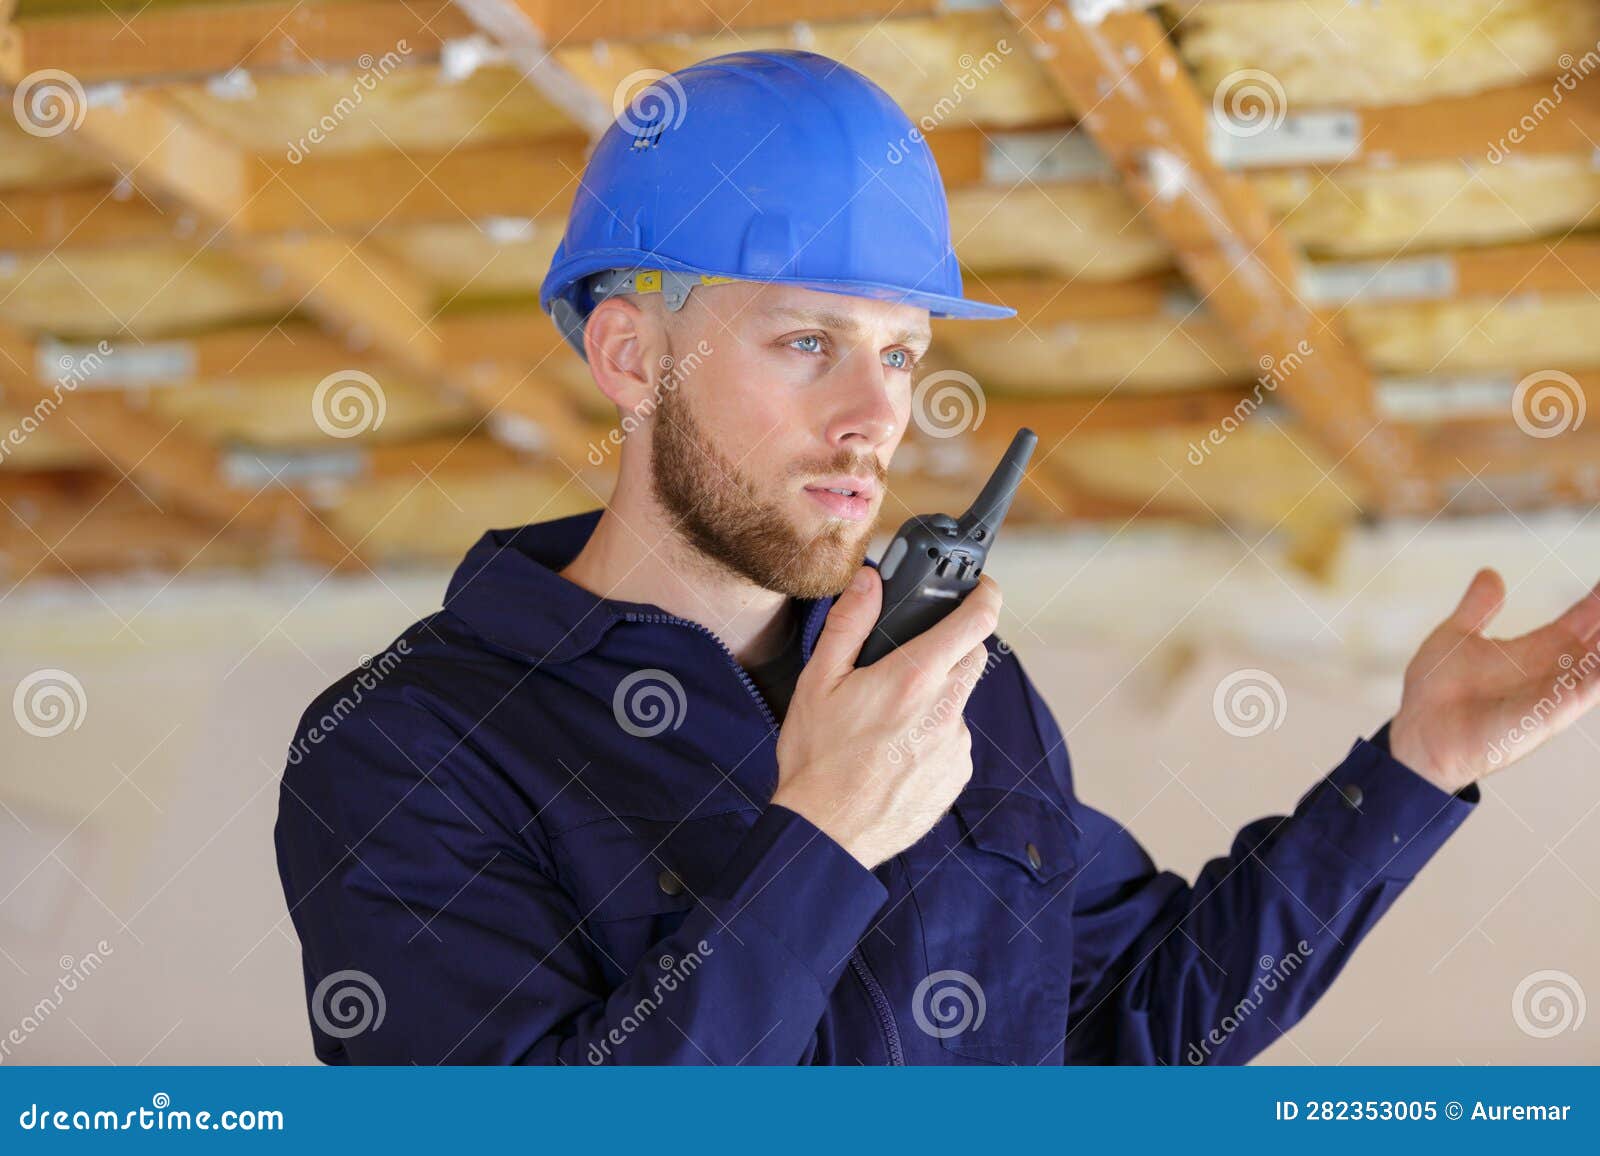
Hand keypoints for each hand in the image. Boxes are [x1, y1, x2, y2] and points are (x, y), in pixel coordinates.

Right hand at [772, 565, 1000, 869]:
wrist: (827, 834)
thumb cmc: (817, 759)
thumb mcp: (818, 682)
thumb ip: (849, 624)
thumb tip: (870, 582)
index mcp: (914, 678)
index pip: (976, 622)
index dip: (987, 596)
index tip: (983, 588)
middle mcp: (945, 710)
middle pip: (972, 658)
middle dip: (951, 648)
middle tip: (909, 659)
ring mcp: (954, 746)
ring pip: (958, 701)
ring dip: (935, 698)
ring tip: (886, 721)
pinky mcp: (956, 775)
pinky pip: (952, 740)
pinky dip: (932, 736)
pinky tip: (894, 752)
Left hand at [1390, 568, 1599, 793]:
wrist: (1420, 732)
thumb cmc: (1436, 691)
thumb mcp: (1457, 636)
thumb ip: (1479, 606)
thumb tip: (1491, 574)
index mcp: (1538, 649)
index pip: (1583, 618)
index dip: (1598, 598)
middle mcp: (1554, 670)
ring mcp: (1555, 692)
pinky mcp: (1548, 714)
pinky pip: (1587, 691)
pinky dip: (1599, 675)